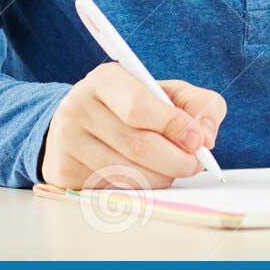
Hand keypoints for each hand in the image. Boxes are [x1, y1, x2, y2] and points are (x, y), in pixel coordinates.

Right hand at [40, 62, 227, 189]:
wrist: (81, 123)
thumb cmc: (133, 106)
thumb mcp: (167, 93)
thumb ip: (198, 105)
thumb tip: (206, 137)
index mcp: (104, 79)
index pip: (139, 107)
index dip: (174, 126)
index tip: (198, 141)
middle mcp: (78, 107)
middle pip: (137, 146)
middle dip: (177, 160)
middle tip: (195, 163)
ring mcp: (66, 142)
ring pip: (128, 173)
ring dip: (161, 177)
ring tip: (171, 167)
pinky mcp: (63, 172)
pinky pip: (113, 190)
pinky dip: (139, 188)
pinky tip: (144, 174)